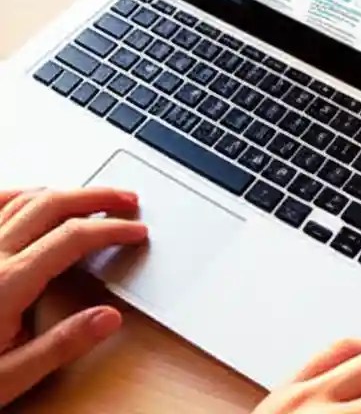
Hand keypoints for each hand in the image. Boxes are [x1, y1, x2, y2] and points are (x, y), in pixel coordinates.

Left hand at [0, 188, 148, 406]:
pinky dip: (16, 193)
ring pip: (20, 198)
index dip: (112, 230)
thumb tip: (107, 319)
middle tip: (128, 201)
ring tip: (91, 198)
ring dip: (62, 192)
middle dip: (96, 198)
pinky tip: (30, 195)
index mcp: (5, 285)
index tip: (137, 232)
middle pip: (51, 205)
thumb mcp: (5, 380)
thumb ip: (59, 347)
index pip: (72, 239)